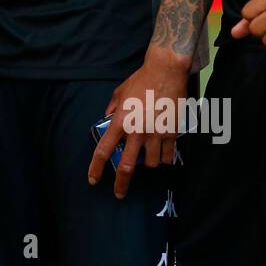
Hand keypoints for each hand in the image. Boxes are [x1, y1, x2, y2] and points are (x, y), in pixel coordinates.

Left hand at [88, 51, 185, 198]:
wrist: (166, 72)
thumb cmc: (141, 80)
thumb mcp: (119, 92)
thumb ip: (112, 109)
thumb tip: (107, 120)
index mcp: (121, 121)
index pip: (103, 150)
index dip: (96, 168)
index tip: (93, 180)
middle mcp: (137, 131)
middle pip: (126, 167)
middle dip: (121, 184)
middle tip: (119, 193)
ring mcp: (156, 134)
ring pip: (150, 164)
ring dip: (147, 164)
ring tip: (145, 157)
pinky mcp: (172, 133)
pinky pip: (167, 156)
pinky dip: (164, 158)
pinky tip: (162, 155)